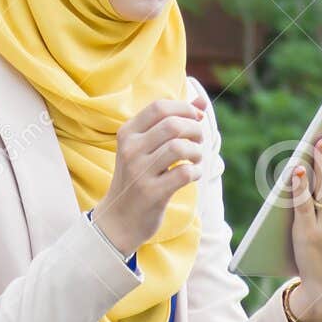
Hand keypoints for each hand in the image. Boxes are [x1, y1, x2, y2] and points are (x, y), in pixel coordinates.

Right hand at [92, 90, 210, 253]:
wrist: (119, 218)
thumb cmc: (137, 177)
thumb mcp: (145, 147)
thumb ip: (171, 122)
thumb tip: (201, 102)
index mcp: (127, 133)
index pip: (159, 107)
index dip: (184, 108)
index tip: (195, 118)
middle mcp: (130, 149)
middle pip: (173, 125)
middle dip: (195, 130)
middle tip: (198, 141)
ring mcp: (139, 172)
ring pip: (180, 148)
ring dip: (196, 152)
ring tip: (195, 159)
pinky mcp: (152, 192)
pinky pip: (184, 173)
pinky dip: (196, 172)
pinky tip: (192, 174)